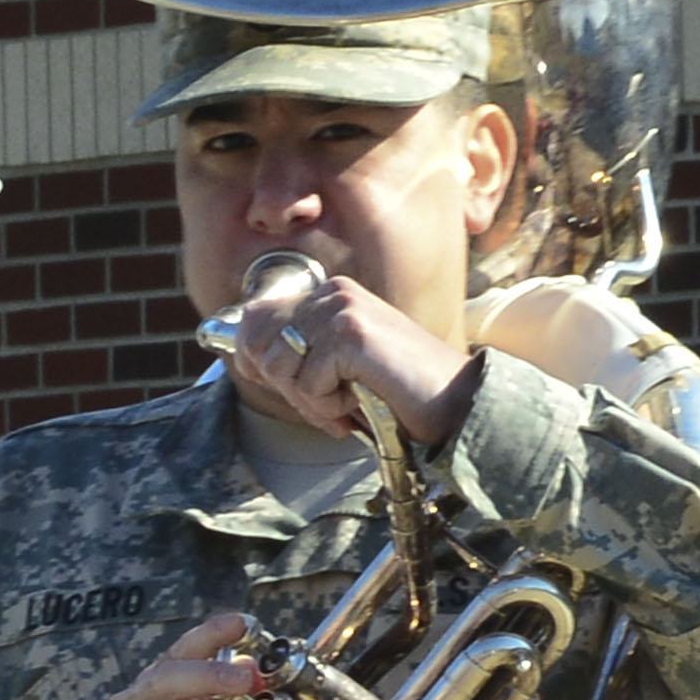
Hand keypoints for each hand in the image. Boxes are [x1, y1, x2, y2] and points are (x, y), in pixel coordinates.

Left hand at [212, 259, 478, 449]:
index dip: (259, 365)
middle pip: (259, 347)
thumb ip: (295, 355)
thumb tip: (245, 357)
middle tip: (331, 402)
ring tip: (351, 401)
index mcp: (328, 295)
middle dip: (288, 387)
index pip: (252, 322)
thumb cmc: (396, 393)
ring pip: (281, 368)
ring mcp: (341, 309)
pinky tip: (362, 400)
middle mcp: (332, 293)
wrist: (454, 404)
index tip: (301, 388)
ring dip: (312, 401)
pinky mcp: (351, 333)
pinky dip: (330, 407)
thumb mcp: (335, 368)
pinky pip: (307, 385)